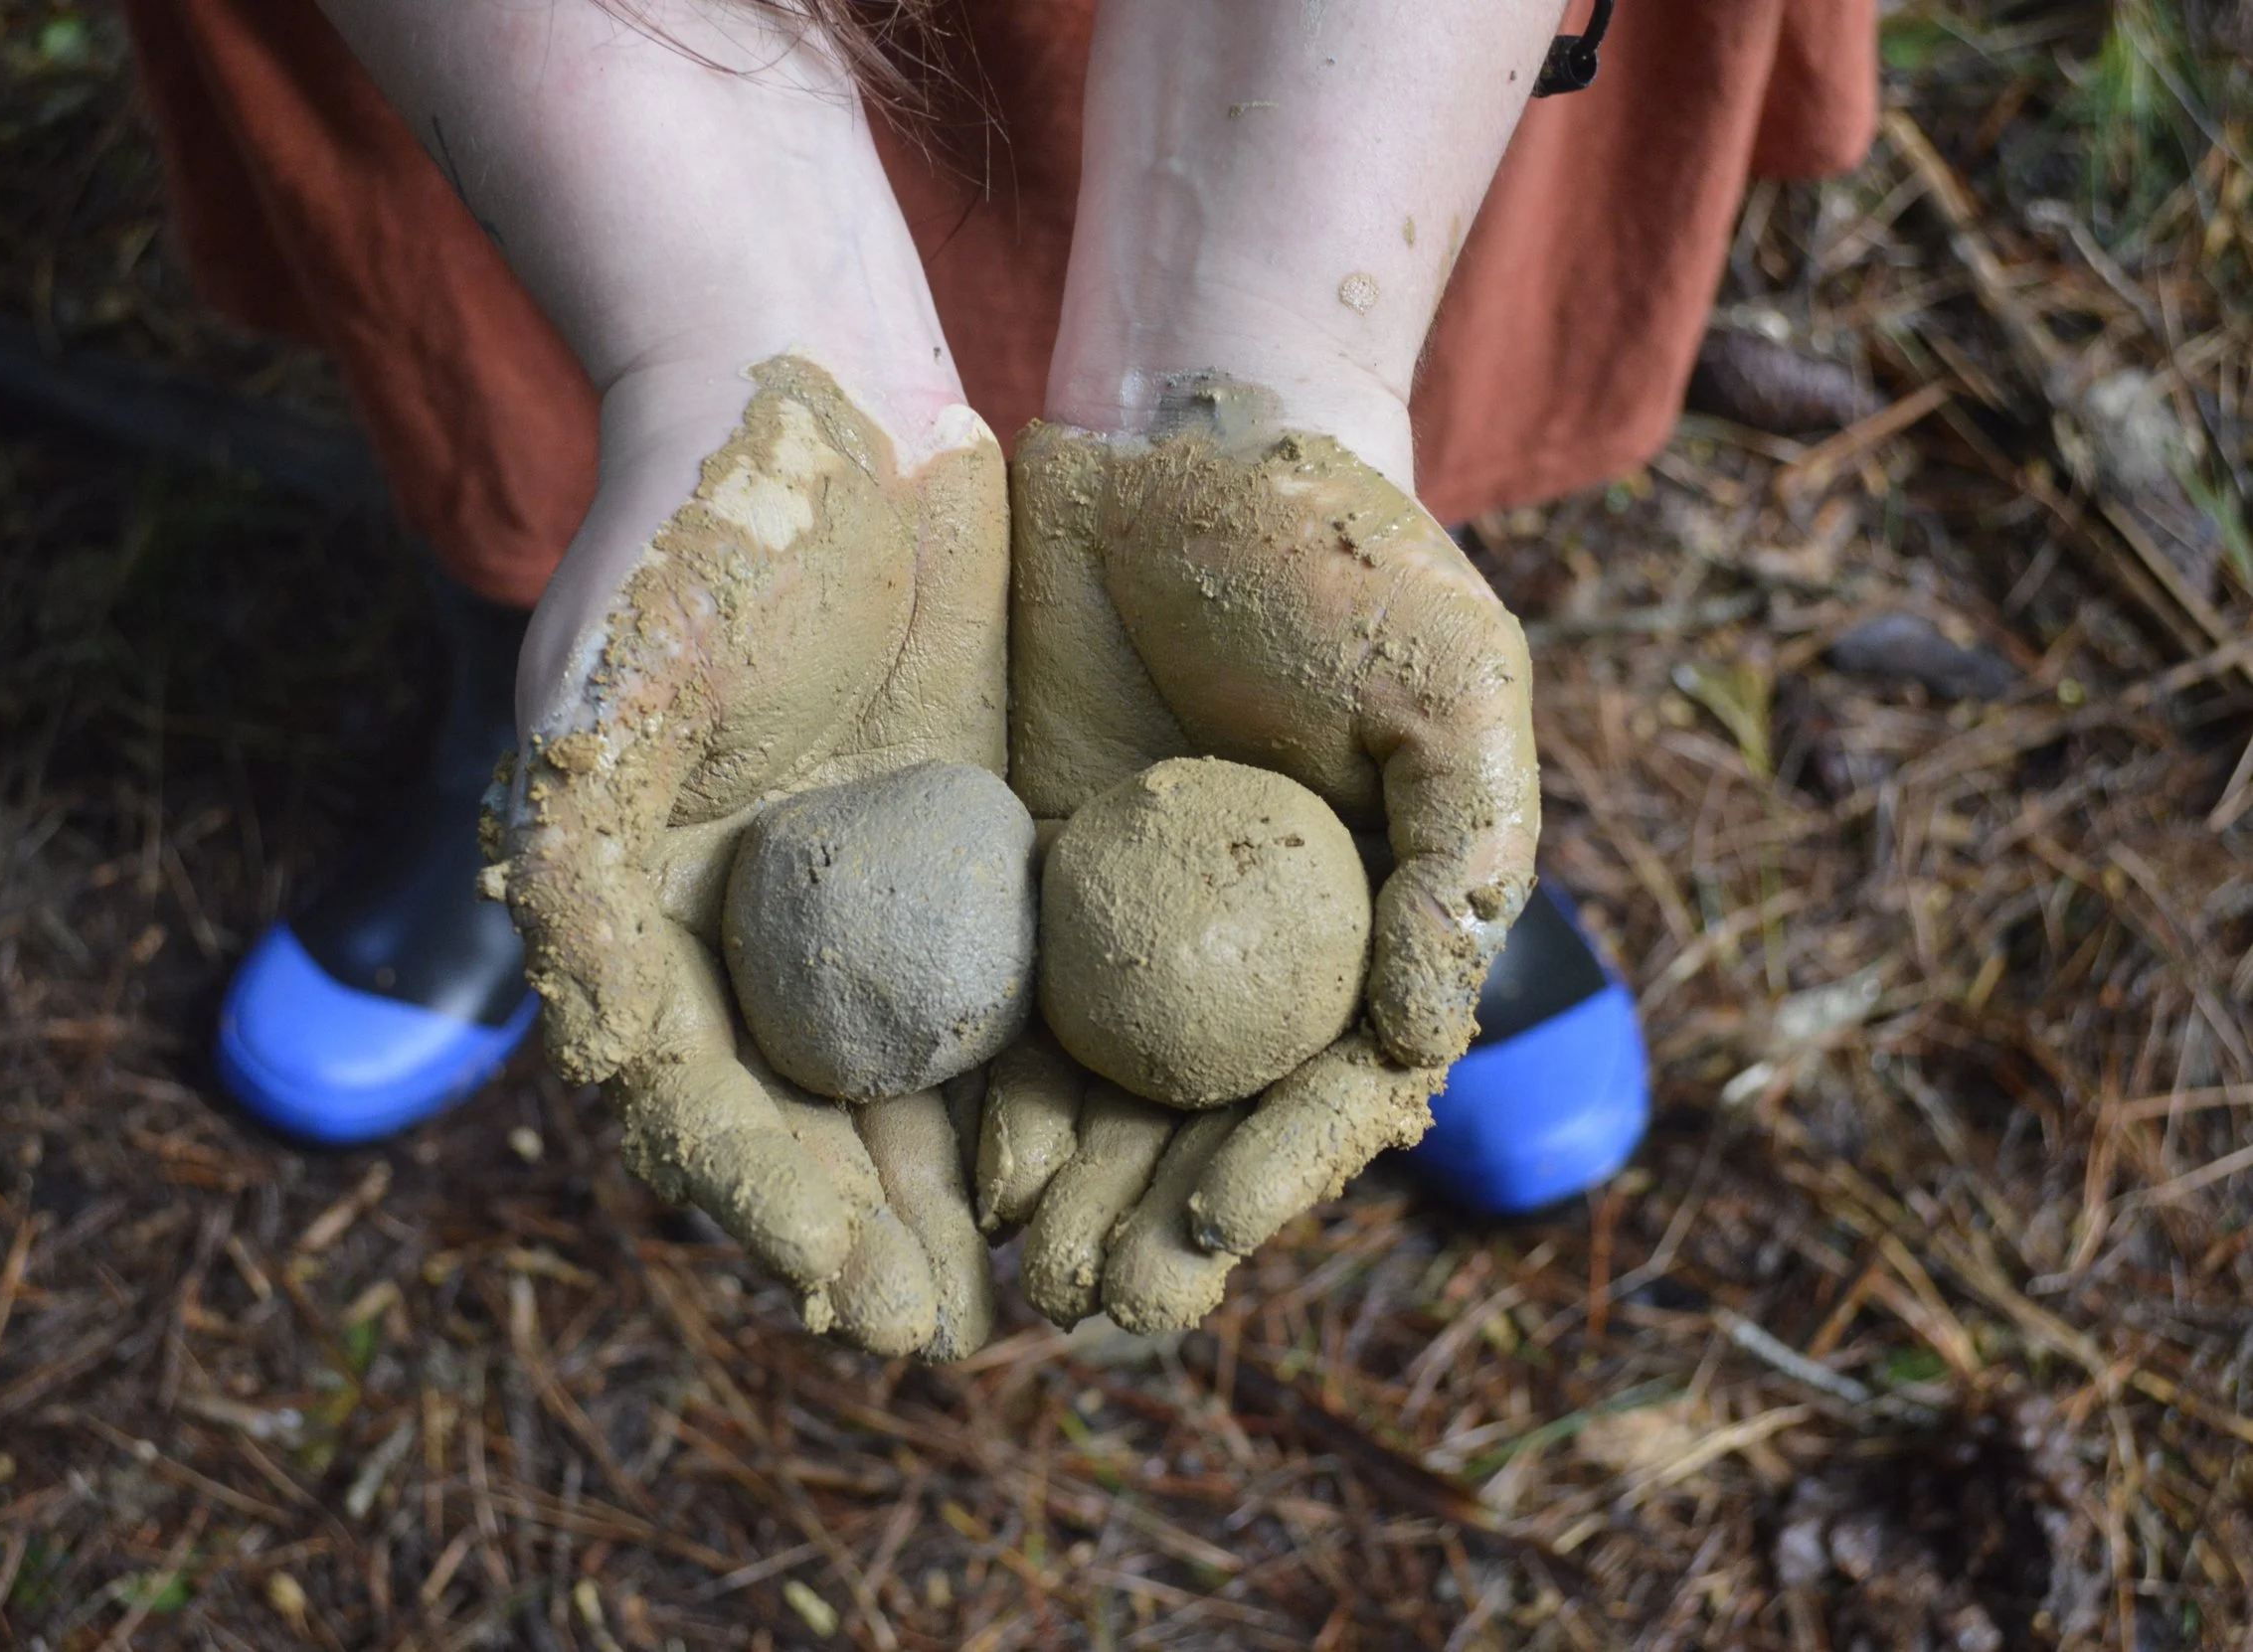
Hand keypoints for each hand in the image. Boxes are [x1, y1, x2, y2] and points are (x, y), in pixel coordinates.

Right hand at [489, 357, 1006, 1359]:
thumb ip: (577, 861)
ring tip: (1042, 1282)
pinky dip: (1032, 1075)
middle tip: (962, 1332)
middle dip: (878, 1240)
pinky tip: (1094, 1143)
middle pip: (807, 1128)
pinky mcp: (956, 851)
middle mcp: (744, 935)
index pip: (698, 1110)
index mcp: (638, 924)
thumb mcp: (613, 686)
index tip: (858, 1300)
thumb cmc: (695, 527)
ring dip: (962, 1192)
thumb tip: (592, 1050)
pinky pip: (996, 989)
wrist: (810, 388)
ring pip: (907, 1082)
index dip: (770, 1212)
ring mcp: (856, 899)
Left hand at [982, 383, 1538, 1331]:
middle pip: (1207, 1121)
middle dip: (1154, 1226)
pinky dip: (995, 1087)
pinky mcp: (1034, 877)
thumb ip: (1457, 857)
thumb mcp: (1446, 681)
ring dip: (1070, 1191)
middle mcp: (1253, 948)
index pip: (1330, 1087)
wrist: (1178, 439)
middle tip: (1089, 1300)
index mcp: (1364, 925)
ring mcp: (1136, 921)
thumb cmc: (1339, 551)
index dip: (1276, 1173)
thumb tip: (1421, 1034)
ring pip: (1107, 1092)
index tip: (1207, 1240)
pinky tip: (960, 1155)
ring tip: (1020, 1266)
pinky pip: (1013, 1006)